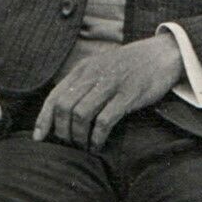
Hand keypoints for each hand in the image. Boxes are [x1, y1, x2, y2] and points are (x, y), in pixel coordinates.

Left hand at [34, 35, 184, 151]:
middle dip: (61, 131)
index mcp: (83, 69)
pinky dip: (97, 137)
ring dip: (78, 136)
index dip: (44, 118)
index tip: (38, 138)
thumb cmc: (130, 65)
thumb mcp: (100, 67)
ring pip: (80, 114)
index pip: (54, 95)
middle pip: (64, 107)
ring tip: (83, 147)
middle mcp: (92, 75)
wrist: (162, 53)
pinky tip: (97, 145)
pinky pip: (104, 120)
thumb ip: (83, 83)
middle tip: (67, 145)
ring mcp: (110, 85)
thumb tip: (63, 108)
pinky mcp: (128, 96)